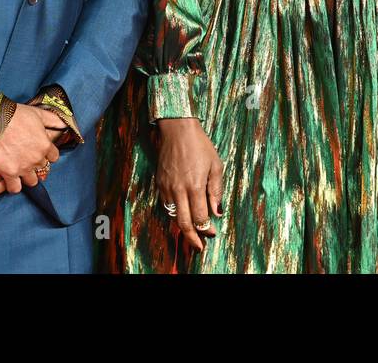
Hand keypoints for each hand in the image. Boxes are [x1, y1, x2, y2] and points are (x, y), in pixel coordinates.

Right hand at [0, 103, 58, 194]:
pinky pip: (15, 188)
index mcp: (45, 145)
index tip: (39, 152)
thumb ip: (53, 120)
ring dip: (27, 177)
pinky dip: (13, 186)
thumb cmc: (14, 115)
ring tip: (19, 170)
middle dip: (35, 164)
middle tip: (26, 158)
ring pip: (31, 181)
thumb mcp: (37, 113)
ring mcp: (24, 167)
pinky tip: (10, 180)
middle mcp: (37, 158)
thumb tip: (63, 125)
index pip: (53, 157)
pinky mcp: (9, 173)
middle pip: (42, 168)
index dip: (46, 154)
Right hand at [155, 117, 222, 257]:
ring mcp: (167, 187)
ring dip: (182, 228)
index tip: (212, 233)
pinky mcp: (159, 183)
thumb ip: (216, 191)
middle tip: (198, 247)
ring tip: (191, 234)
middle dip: (192, 239)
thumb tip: (217, 212)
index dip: (206, 229)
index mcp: (194, 186)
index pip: (199, 218)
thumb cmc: (200, 146)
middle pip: (183, 223)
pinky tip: (182, 215)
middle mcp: (178, 190)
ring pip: (173, 216)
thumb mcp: (215, 166)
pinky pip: (166, 205)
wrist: (177, 130)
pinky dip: (174, 214)